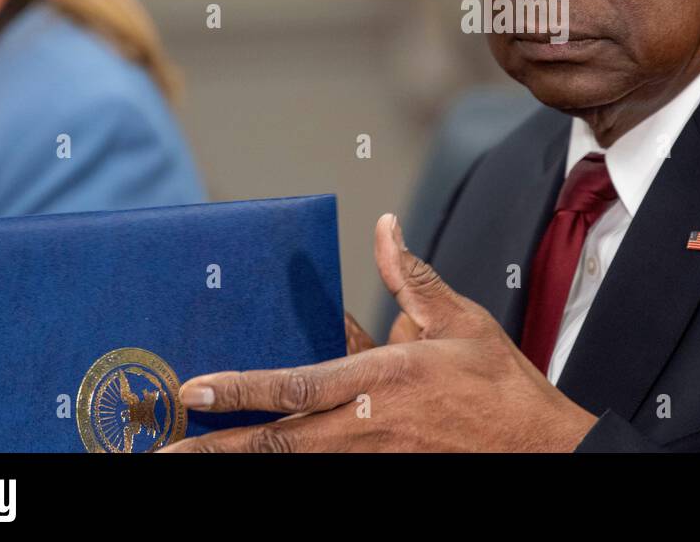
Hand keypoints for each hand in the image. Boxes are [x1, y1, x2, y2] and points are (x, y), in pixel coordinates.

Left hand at [160, 213, 598, 451]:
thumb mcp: (461, 321)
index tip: (194, 388)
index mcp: (384, 378)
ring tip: (190, 459)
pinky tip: (258, 459)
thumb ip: (413, 277)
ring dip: (241, 462)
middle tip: (162, 450)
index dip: (242, 388)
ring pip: (293, 465)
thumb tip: (384, 228)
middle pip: (278, 443)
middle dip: (216, 448)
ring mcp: (372, 457)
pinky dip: (287, 467)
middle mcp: (367, 426)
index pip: (297, 385)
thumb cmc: (500, 384)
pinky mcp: (382, 472)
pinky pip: (325, 471)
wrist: (538, 449)